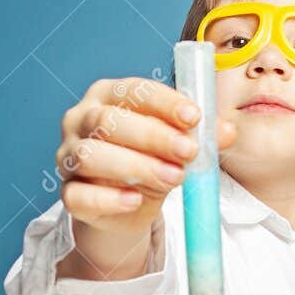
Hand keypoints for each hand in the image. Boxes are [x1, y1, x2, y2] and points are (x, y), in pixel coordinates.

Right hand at [57, 76, 235, 233]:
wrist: (129, 204)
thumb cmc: (151, 160)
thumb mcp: (178, 144)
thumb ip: (201, 136)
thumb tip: (227, 131)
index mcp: (107, 96)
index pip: (132, 90)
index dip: (164, 103)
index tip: (194, 117)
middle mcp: (81, 120)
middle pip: (108, 121)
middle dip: (153, 136)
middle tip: (188, 153)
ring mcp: (68, 156)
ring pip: (90, 156)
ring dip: (136, 166)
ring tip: (173, 178)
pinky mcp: (69, 193)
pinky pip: (79, 195)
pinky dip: (109, 199)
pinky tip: (136, 200)